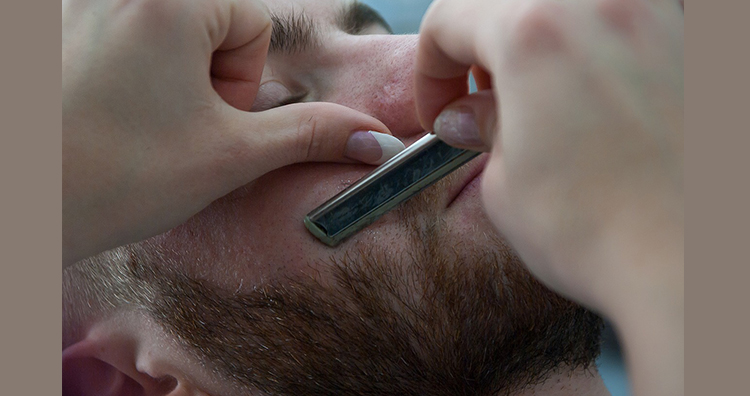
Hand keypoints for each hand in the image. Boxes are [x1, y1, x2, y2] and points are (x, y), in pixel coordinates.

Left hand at [63, 0, 400, 265]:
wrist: (21, 212)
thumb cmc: (117, 177)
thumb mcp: (232, 154)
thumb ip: (311, 135)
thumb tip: (374, 139)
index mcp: (170, 0)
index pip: (251, 21)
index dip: (241, 83)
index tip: (206, 120)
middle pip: (208, 19)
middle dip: (207, 77)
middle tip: (173, 125)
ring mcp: (77, 7)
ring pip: (163, 29)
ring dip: (168, 76)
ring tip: (136, 123)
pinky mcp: (48, 29)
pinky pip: (119, 35)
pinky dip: (128, 71)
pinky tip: (105, 115)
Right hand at [416, 0, 682, 393]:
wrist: (693, 268)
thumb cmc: (603, 232)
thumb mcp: (506, 182)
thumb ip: (481, 129)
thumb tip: (467, 116)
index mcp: (535, 32)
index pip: (450, 18)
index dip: (429, 70)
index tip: (440, 110)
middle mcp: (600, 7)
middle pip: (508, 4)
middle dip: (478, 49)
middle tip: (478, 101)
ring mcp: (655, 20)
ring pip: (567, 9)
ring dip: (535, 45)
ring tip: (535, 102)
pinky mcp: (692, 48)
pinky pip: (620, 28)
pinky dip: (589, 54)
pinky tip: (589, 106)